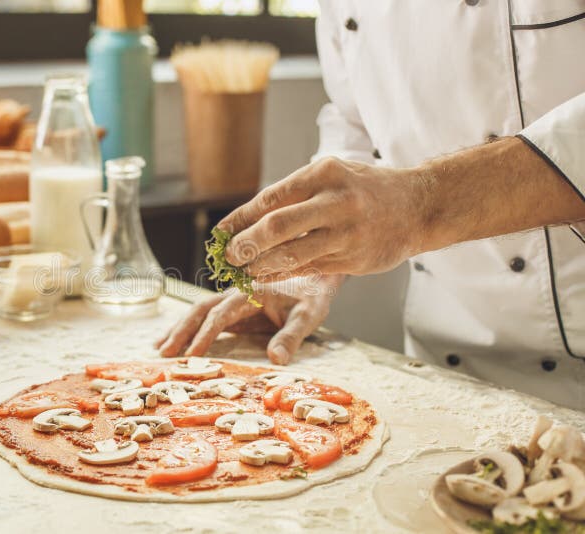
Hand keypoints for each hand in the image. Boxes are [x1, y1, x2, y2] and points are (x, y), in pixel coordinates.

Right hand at [155, 276, 342, 364]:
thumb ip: (291, 337)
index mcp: (250, 292)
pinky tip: (174, 341)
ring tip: (159, 348)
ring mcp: (232, 300)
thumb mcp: (308, 316)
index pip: (221, 314)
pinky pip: (205, 318)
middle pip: (200, 309)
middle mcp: (236, 293)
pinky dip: (188, 329)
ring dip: (179, 329)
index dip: (205, 334)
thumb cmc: (312, 296)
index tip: (193, 355)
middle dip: (181, 331)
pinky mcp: (232, 309)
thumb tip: (276, 359)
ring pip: (198, 311)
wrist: (315, 279)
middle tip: (164, 353)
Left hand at [220, 157, 427, 278]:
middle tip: (229, 256)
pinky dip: (283, 274)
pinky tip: (267, 277)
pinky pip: (309, 268)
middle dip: (246, 244)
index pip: (270, 198)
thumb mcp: (331, 176)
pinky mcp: (354, 258)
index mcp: (324, 173)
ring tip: (243, 271)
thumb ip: (293, 195)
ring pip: (292, 253)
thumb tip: (245, 220)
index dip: (240, 218)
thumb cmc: (364, 189)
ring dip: (261, 265)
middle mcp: (336, 201)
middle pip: (278, 226)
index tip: (220, 232)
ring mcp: (346, 232)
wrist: (419, 206)